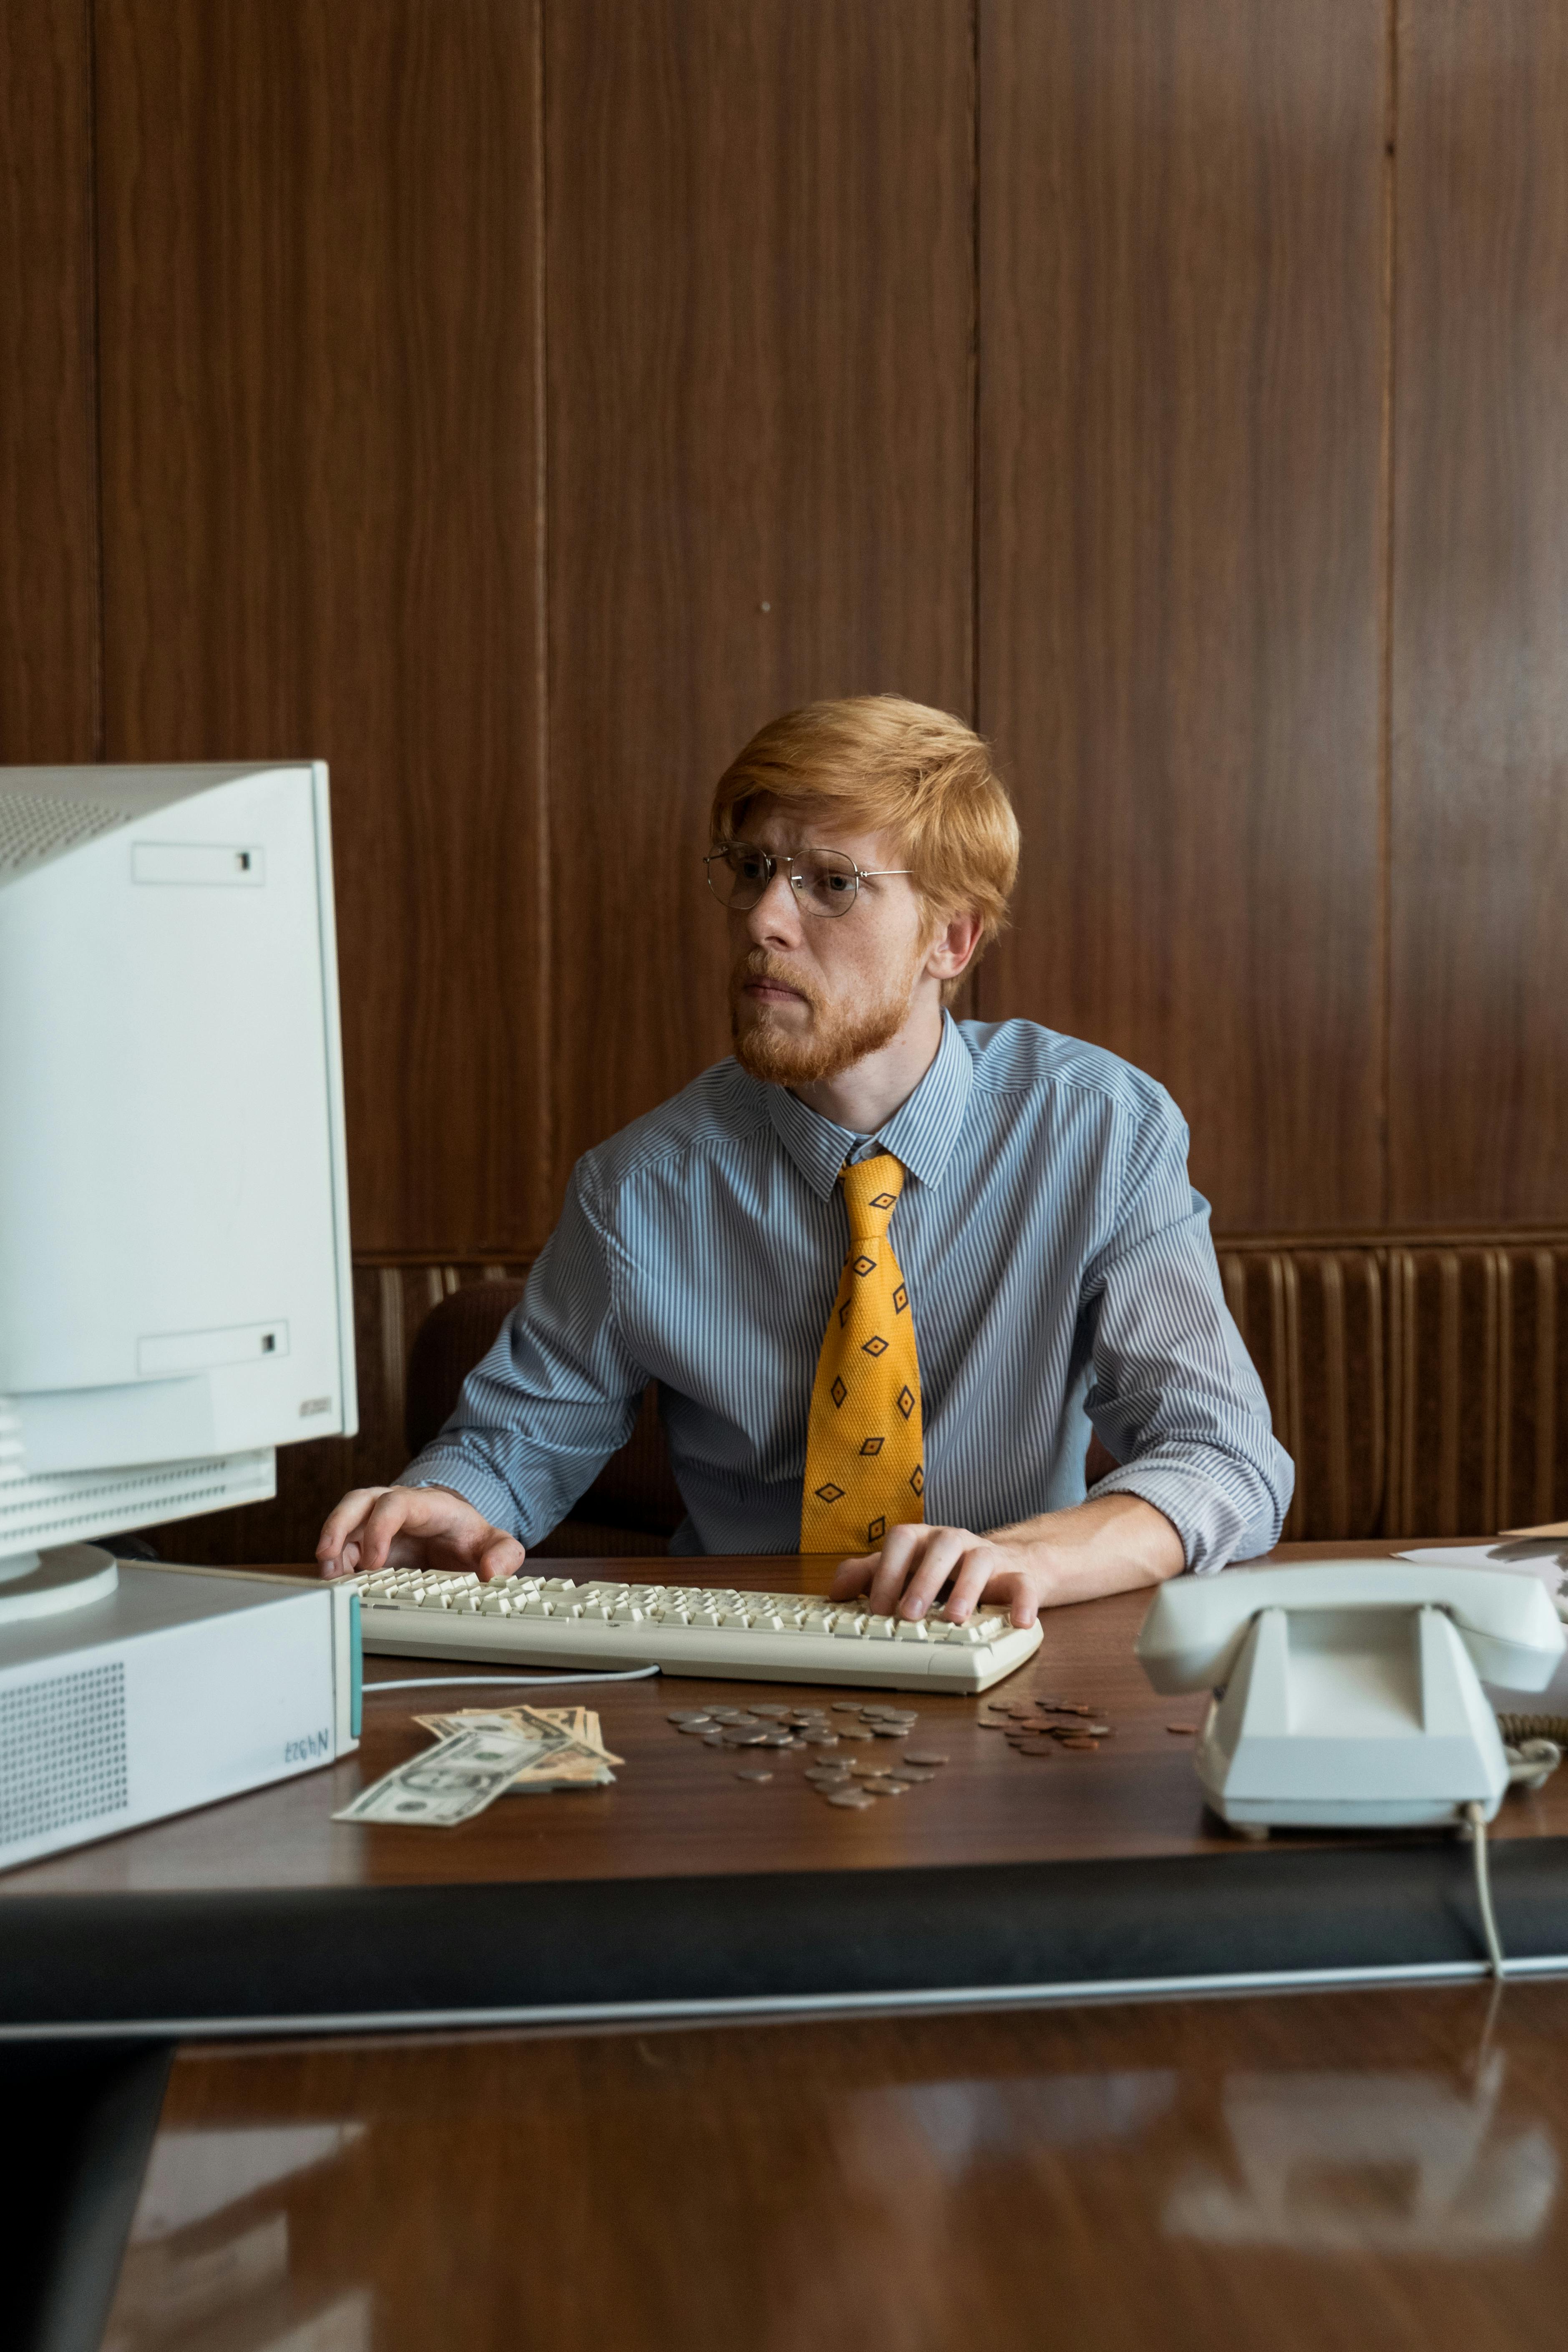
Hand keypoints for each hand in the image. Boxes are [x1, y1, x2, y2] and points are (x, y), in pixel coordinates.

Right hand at [315, 1484, 524, 1582]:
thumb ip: (504, 1553)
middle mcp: (396, 1507)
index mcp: (427, 1505)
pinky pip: (346, 1545)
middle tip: (326, 1556)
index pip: (396, 1503)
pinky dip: (336, 1561)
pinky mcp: (369, 1541)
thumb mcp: (496, 1543)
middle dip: (339, 1526)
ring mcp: (379, 1523)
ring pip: (346, 1521)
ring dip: (331, 1545)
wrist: (460, 1534)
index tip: (376, 1562)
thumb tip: (493, 1572)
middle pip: (359, 1502)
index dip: (380, 1528)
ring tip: (327, 1575)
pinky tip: (335, 1582)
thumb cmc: (470, 1536)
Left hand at [830, 1523, 1044, 1628]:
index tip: (877, 1608)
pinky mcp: (1018, 1575)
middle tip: (909, 1614)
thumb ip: (867, 1576)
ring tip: (954, 1619)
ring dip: (966, 1589)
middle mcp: (955, 1541)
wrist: (1003, 1566)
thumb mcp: (903, 1571)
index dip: (888, 1571)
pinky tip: (1019, 1621)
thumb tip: (834, 1593)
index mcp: (924, 1539)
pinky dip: (1023, 1602)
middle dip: (922, 1580)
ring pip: (979, 1560)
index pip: (902, 1540)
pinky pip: (1024, 1584)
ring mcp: (988, 1556)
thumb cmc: (944, 1572)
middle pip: (940, 1547)